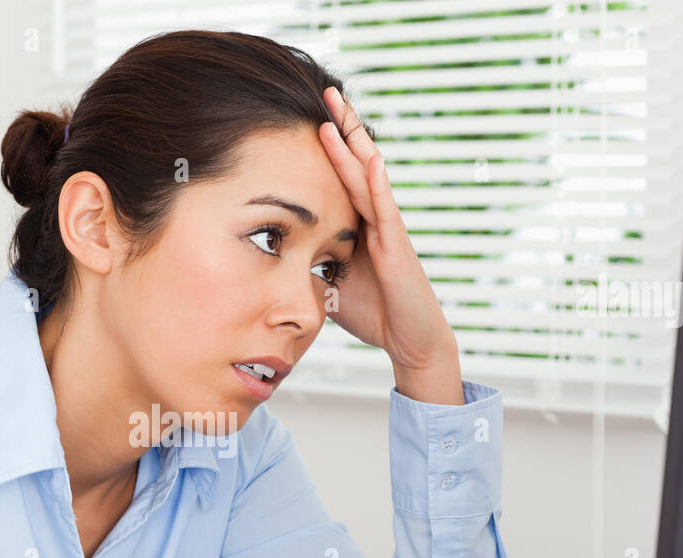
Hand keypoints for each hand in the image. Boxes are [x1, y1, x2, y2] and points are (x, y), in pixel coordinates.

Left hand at [317, 86, 462, 393]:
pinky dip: (378, 184)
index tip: (311, 115)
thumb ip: (308, 262)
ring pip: (367, 179)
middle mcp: (375, 218)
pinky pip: (386, 210)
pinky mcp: (397, 247)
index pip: (342, 175)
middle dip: (343, 128)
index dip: (330, 146)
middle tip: (327, 92)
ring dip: (353, 145)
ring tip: (339, 112)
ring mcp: (388, 229)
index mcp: (359, 223)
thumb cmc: (372, 312)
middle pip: (357, 164)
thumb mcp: (328, 283)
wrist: (408, 340)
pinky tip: (372, 159)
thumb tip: (274, 255)